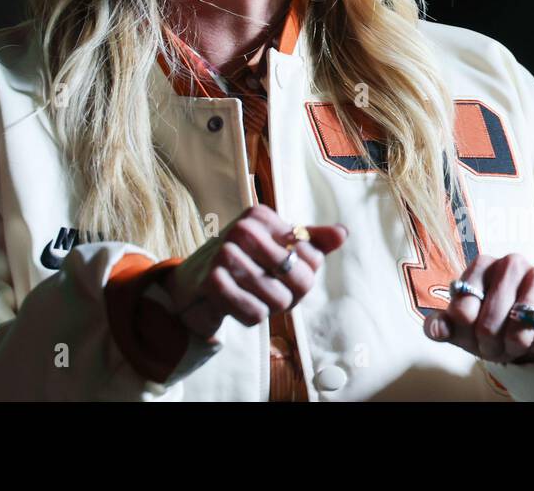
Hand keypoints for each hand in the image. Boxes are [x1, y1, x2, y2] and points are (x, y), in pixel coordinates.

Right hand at [161, 205, 347, 338]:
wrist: (192, 285)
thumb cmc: (242, 264)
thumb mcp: (276, 248)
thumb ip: (310, 241)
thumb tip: (342, 234)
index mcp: (261, 216)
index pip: (313, 259)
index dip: (301, 276)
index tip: (277, 272)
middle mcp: (243, 229)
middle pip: (301, 281)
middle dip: (288, 296)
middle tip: (264, 289)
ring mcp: (225, 254)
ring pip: (279, 301)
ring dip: (267, 308)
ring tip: (247, 295)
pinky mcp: (213, 283)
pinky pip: (256, 314)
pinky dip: (249, 317)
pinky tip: (234, 304)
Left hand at [425, 253, 533, 363]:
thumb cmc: (495, 323)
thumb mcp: (466, 328)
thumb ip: (443, 326)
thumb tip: (434, 330)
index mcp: (481, 265)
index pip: (463, 304)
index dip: (466, 331)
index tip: (471, 335)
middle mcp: (511, 262)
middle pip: (492, 315)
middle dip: (490, 342)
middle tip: (493, 348)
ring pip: (524, 317)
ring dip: (517, 343)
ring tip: (515, 345)